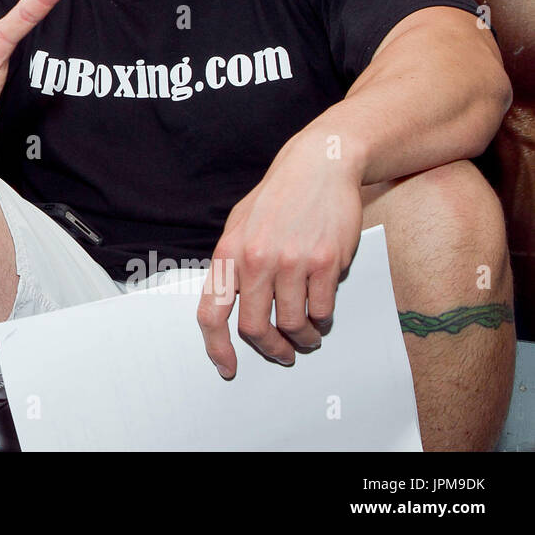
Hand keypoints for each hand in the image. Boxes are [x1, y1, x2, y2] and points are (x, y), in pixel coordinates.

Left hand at [196, 131, 363, 376]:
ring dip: (303, 339)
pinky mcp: (325, 262)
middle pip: (256, 328)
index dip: (216, 347)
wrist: (317, 167)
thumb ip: (232, 265)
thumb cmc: (276, 199)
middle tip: (283, 354)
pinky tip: (323, 313)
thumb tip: (227, 305)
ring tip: (308, 337)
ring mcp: (291, 262)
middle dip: (271, 350)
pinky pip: (322, 310)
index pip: (211, 312)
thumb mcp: (239, 225)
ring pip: (294, 324)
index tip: (228, 368)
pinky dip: (323, 320)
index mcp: (228, 254)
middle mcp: (255, 260)